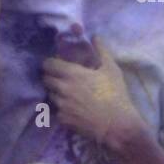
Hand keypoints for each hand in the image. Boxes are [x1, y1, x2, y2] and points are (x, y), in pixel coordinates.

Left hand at [42, 36, 146, 154]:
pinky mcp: (63, 120)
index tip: (58, 64)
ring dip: (56, 92)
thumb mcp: (111, 70)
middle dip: (51, 77)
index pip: (48, 64)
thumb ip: (101, 51)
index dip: (51, 63)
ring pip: (50, 95)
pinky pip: (56, 111)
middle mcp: (61, 89)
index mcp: (71, 74)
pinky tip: (73, 108)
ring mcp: (61, 105)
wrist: (117, 126)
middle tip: (62, 78)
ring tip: (68, 94)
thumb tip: (95, 36)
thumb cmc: (115, 95)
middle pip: (45, 79)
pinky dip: (61, 108)